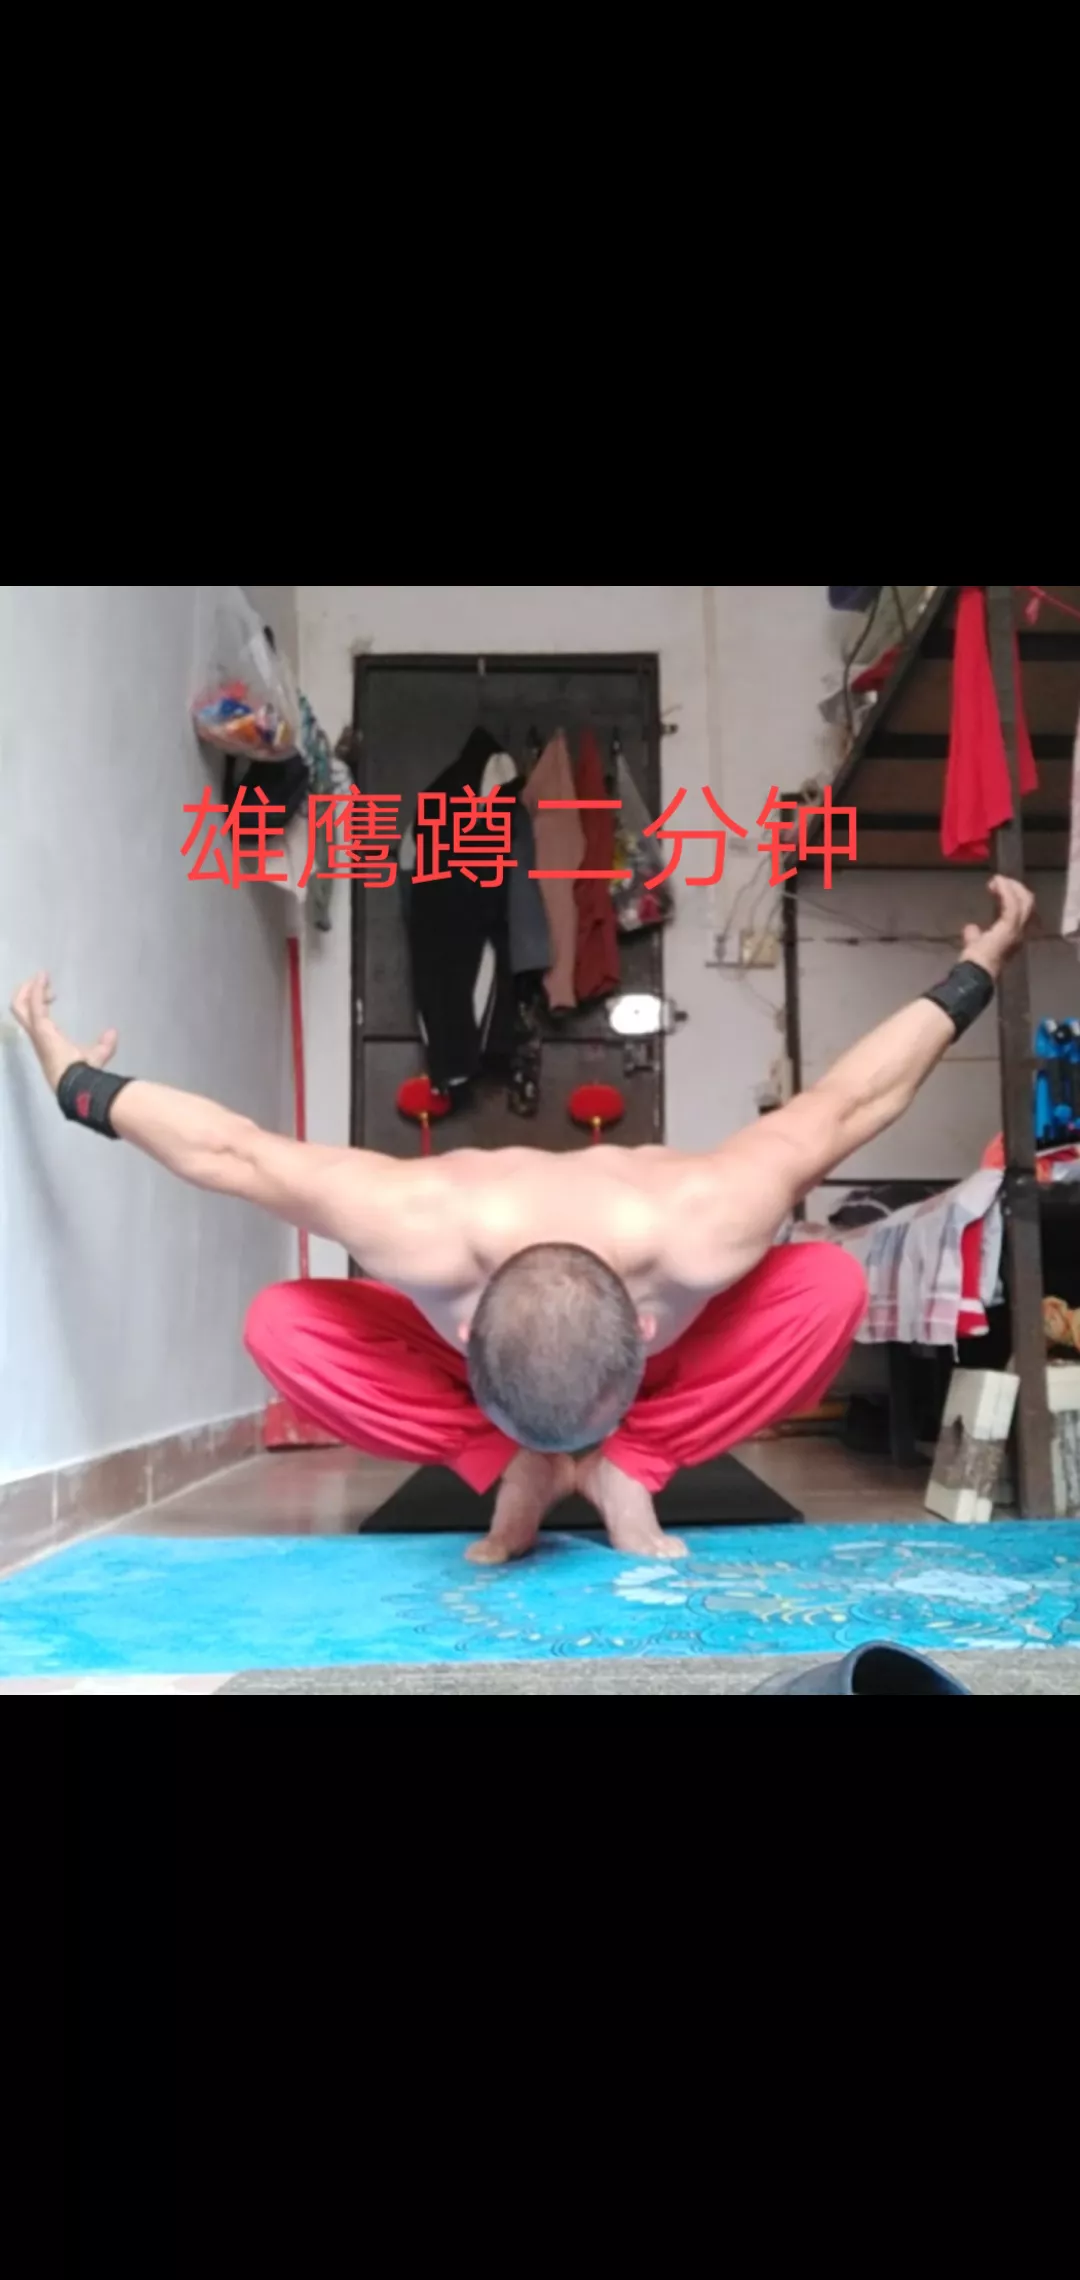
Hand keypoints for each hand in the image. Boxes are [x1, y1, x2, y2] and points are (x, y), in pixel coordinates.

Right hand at [10, 974, 118, 1092]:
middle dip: (28, 993)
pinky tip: (43, 978)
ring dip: (29, 990)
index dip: (40, 1004)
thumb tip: (113, 1032)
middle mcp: (38, 1036)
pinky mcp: (41, 1028)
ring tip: (41, 978)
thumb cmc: (83, 1072)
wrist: (78, 1082)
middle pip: (20, 1010)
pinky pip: (34, 1005)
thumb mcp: (96, 1054)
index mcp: (47, 1040)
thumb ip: (105, 1044)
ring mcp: (37, 1032)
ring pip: (20, 1006)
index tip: (53, 994)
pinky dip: (37, 990)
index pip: (36, 1018)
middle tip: (43, 982)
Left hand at [961, 876, 1034, 980]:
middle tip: (999, 881)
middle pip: (1027, 903)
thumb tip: (971, 928)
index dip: (1010, 896)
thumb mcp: (976, 944)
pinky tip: (996, 882)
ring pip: (1024, 901)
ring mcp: (1017, 929)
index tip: (996, 888)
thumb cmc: (975, 963)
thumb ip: (975, 936)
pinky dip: (1005, 891)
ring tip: (996, 880)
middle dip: (1014, 889)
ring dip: (1010, 887)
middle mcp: (1020, 932)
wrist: (976, 973)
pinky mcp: (1010, 926)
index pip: (1020, 910)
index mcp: (1013, 936)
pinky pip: (1012, 904)